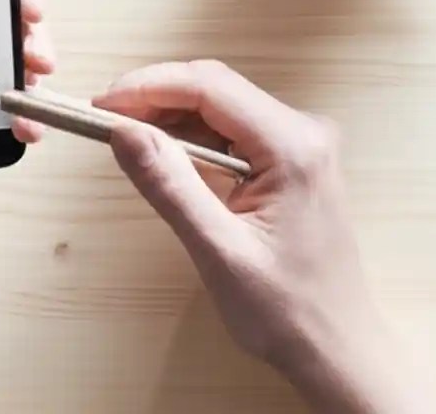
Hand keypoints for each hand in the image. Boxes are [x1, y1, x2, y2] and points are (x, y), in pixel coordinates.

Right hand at [95, 61, 434, 412]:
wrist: (336, 348)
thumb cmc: (286, 311)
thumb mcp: (217, 251)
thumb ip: (169, 186)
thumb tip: (122, 132)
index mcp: (293, 147)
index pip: (210, 87)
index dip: (148, 87)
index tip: (100, 107)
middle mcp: (302, 132)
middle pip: (214, 89)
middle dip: (154, 99)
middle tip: (102, 123)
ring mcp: (298, 144)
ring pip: (219, 108)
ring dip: (169, 118)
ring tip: (124, 141)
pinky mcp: (289, 161)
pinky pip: (230, 132)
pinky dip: (190, 139)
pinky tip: (163, 159)